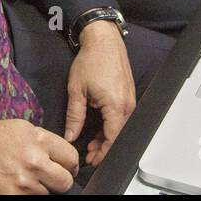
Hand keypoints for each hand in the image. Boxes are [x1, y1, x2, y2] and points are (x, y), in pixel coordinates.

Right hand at [0, 116, 78, 193]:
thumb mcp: (21, 128)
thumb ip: (44, 141)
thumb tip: (61, 156)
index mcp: (38, 140)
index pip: (71, 158)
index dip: (70, 164)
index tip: (66, 167)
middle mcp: (34, 163)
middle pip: (65, 182)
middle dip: (60, 181)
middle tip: (51, 179)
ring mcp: (23, 184)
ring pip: (48, 194)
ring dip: (40, 189)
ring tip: (25, 180)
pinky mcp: (12, 198)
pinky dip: (26, 196)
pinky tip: (16, 187)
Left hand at [64, 21, 135, 165]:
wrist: (103, 39)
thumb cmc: (91, 60)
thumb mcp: (76, 90)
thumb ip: (74, 117)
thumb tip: (70, 136)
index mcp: (115, 106)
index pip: (112, 139)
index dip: (102, 153)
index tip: (90, 161)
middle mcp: (127, 105)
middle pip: (118, 136)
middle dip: (103, 148)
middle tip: (88, 155)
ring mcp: (130, 100)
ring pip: (120, 127)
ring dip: (106, 137)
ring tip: (91, 144)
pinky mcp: (128, 95)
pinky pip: (121, 117)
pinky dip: (111, 126)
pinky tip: (99, 129)